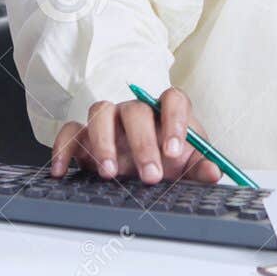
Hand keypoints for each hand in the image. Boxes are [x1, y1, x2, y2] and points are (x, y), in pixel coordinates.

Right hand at [50, 87, 223, 184]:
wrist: (144, 173)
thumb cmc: (170, 162)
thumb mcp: (189, 168)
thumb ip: (202, 168)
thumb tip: (214, 173)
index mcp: (166, 112)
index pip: (173, 99)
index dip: (174, 121)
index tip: (174, 150)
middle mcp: (136, 111)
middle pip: (136, 110)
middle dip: (142, 143)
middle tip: (150, 176)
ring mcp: (108, 120)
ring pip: (100, 111)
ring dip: (103, 142)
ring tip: (110, 173)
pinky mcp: (84, 136)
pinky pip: (69, 131)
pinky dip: (63, 147)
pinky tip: (62, 170)